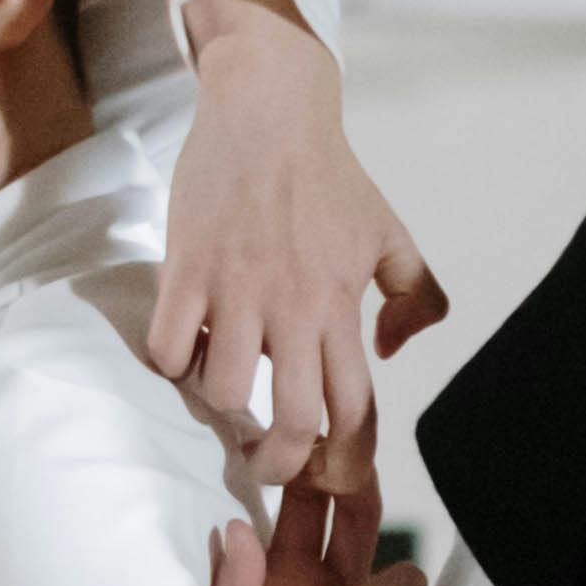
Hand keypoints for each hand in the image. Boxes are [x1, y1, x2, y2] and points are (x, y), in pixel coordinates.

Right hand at [153, 0, 445, 496]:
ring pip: (226, 392)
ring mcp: (237, 288)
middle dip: (279, 464)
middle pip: (295, 419)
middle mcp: (294, 305)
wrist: (270, 109)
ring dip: (219, 407)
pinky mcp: (187, 267)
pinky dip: (172, 363)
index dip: (345, 460)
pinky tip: (183, 346)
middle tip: (264, 465)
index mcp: (342, 305)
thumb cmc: (329, 175)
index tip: (329, 477)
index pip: (356, 410)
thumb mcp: (390, 233)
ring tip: (220, 389)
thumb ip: (416, 295)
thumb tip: (392, 353)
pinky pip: (169, 347)